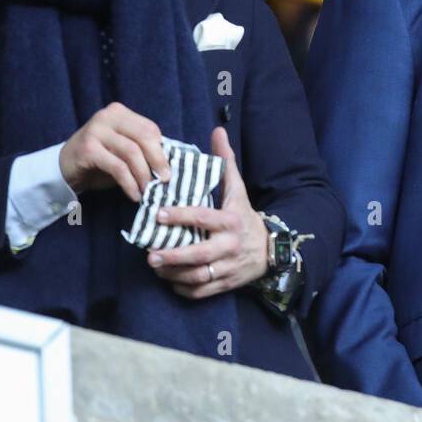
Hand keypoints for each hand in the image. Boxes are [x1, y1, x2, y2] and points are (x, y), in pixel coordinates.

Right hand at [58, 102, 170, 201]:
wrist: (64, 169)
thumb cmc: (100, 161)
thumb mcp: (123, 152)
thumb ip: (143, 151)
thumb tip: (170, 165)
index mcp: (120, 113)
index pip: (150, 129)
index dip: (162, 151)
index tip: (168, 171)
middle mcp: (108, 116)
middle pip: (144, 137)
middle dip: (158, 161)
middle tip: (164, 181)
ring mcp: (96, 130)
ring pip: (132, 152)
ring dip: (143, 175)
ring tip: (148, 191)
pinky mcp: (88, 148)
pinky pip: (117, 166)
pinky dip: (129, 183)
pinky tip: (134, 194)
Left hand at [145, 127, 268, 298]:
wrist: (272, 249)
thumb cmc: (245, 216)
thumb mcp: (238, 190)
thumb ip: (225, 162)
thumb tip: (217, 130)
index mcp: (230, 220)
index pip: (202, 218)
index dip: (180, 216)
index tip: (158, 214)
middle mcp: (229, 245)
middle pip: (198, 254)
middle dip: (173, 256)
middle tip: (150, 254)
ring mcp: (228, 267)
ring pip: (198, 276)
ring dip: (173, 275)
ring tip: (155, 267)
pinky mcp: (225, 284)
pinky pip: (201, 292)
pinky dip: (182, 289)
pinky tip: (169, 281)